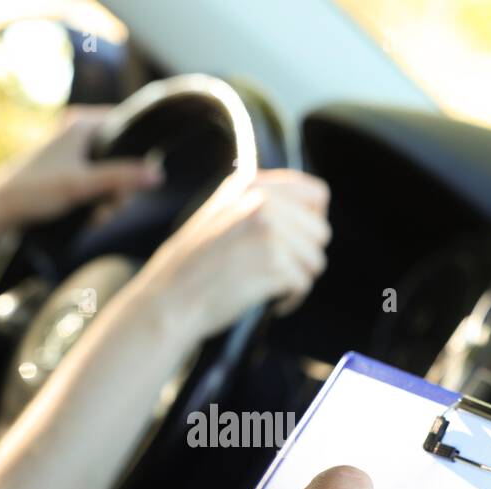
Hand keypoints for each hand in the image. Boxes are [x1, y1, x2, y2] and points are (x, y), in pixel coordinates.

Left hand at [0, 106, 161, 227]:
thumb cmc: (34, 190)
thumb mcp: (81, 185)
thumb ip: (121, 178)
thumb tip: (158, 174)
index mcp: (82, 123)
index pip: (126, 124)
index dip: (137, 151)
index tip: (136, 177)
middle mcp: (79, 134)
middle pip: (122, 157)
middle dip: (120, 187)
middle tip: (110, 205)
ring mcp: (75, 155)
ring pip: (111, 176)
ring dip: (109, 200)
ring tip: (95, 215)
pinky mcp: (70, 175)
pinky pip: (97, 186)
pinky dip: (96, 203)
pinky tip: (89, 218)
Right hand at [136, 169, 331, 341]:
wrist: (170, 297)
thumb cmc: (195, 264)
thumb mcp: (222, 213)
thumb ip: (260, 204)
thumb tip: (308, 215)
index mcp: (252, 184)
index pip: (316, 194)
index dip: (313, 222)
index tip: (300, 241)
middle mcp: (263, 202)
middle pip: (320, 232)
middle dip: (306, 257)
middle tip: (282, 272)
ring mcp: (269, 232)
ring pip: (315, 260)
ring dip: (299, 279)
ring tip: (274, 288)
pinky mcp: (273, 264)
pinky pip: (303, 284)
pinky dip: (291, 299)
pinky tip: (273, 302)